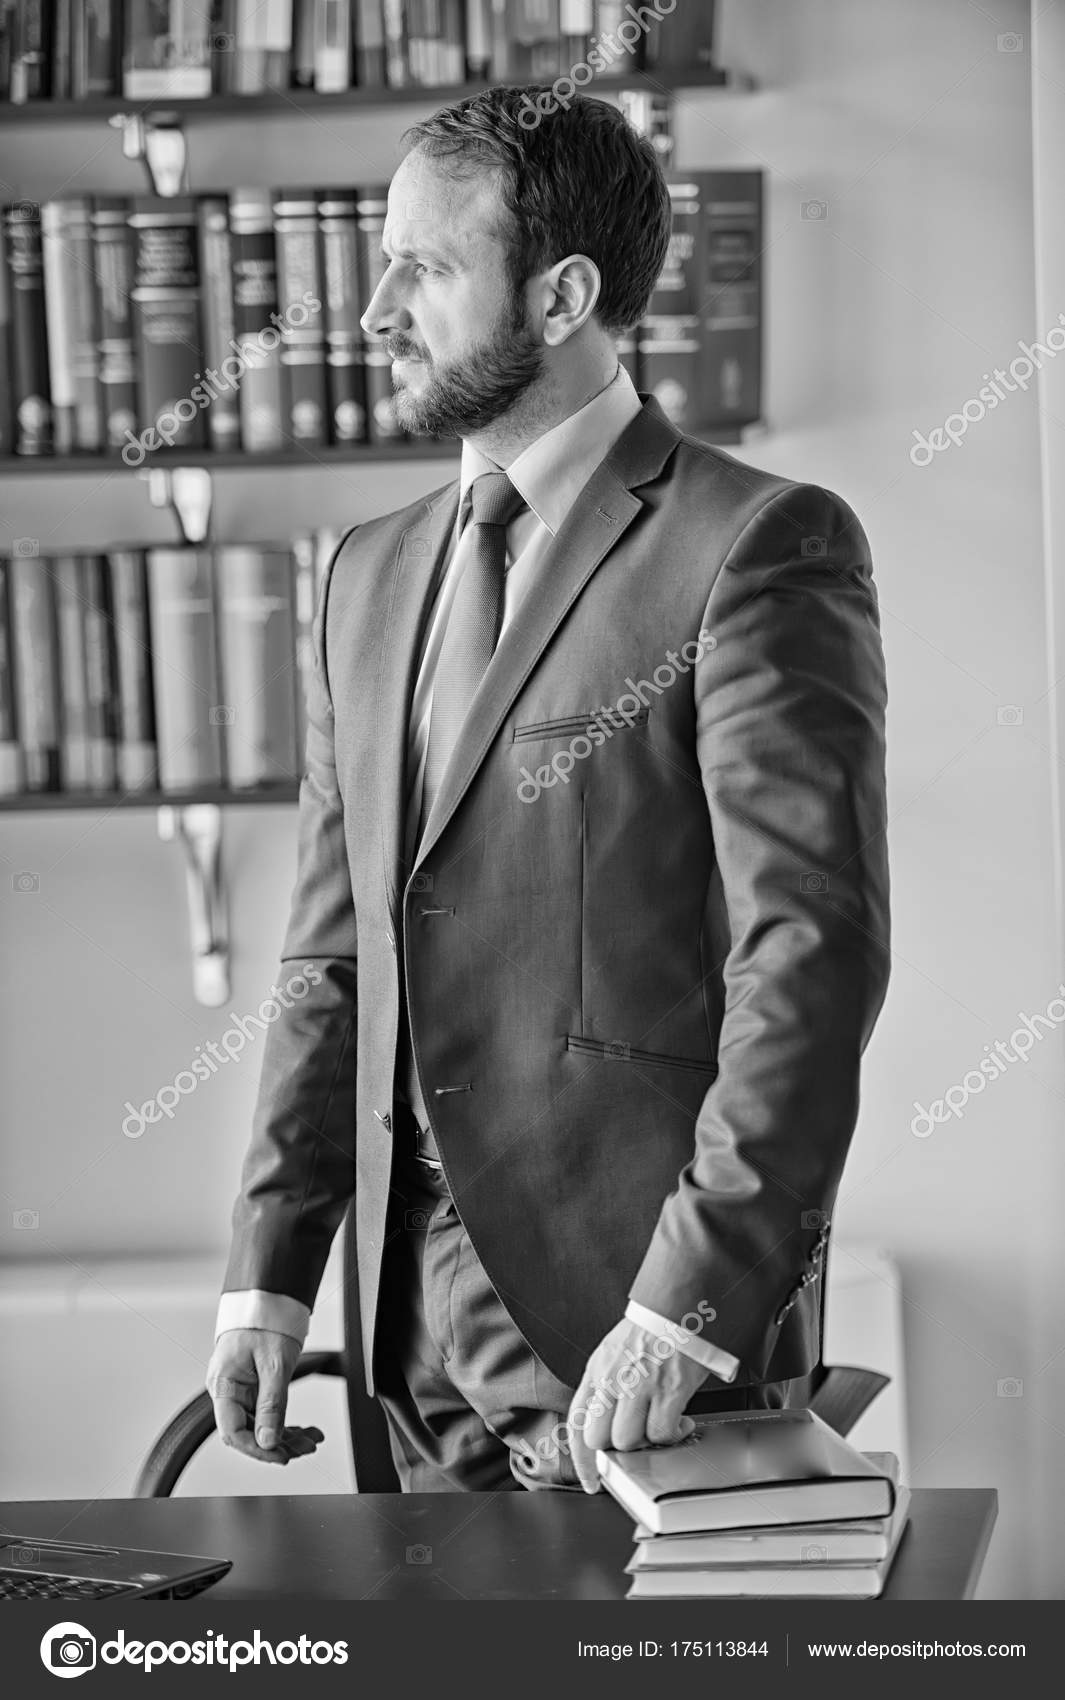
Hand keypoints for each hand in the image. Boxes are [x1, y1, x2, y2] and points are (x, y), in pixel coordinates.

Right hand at [205, 1328, 323, 1465]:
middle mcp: (228, 1391)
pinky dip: (287, 1424)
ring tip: (312, 1441)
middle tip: (306, 1448)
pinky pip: (267, 1413)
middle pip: (249, 1431)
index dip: (256, 1449)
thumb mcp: (274, 1364)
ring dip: (287, 1436)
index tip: (282, 1457)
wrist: (267, 1300)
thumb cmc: (265, 1322)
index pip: (233, 1431)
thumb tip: (268, 1442)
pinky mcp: (253, 1388)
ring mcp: (240, 1391)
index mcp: (223, 1385)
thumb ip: (271, 1405)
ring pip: (261, 1425)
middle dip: (279, 1444)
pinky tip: (305, 1431)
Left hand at [566, 1318, 707, 1492]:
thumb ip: (606, 1389)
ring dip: (647, 1441)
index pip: (576, 1423)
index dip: (580, 1460)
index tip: (591, 1480)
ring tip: (661, 1424)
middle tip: (638, 1439)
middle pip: (598, 1439)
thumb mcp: (614, 1356)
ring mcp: (639, 1385)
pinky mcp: (667, 1389)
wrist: (679, 1307)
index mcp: (596, 1371)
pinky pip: (662, 1433)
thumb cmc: (651, 1332)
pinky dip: (673, 1434)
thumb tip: (608, 1430)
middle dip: (618, 1448)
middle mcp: (612, 1378)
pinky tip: (680, 1420)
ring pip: (628, 1441)